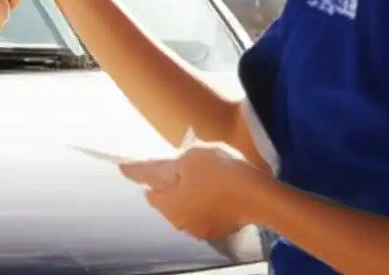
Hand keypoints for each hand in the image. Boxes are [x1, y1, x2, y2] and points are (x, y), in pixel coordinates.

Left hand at [118, 138, 264, 240]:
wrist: (260, 195)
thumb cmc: (222, 172)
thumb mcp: (188, 156)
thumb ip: (159, 164)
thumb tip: (128, 167)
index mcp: (167, 204)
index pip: (148, 188)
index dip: (154, 173)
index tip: (163, 165)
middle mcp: (178, 222)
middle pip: (166, 199)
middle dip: (173, 184)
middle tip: (191, 167)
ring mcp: (198, 229)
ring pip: (185, 207)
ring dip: (190, 194)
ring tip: (209, 177)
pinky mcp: (217, 231)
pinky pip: (204, 214)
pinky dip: (207, 204)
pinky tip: (220, 191)